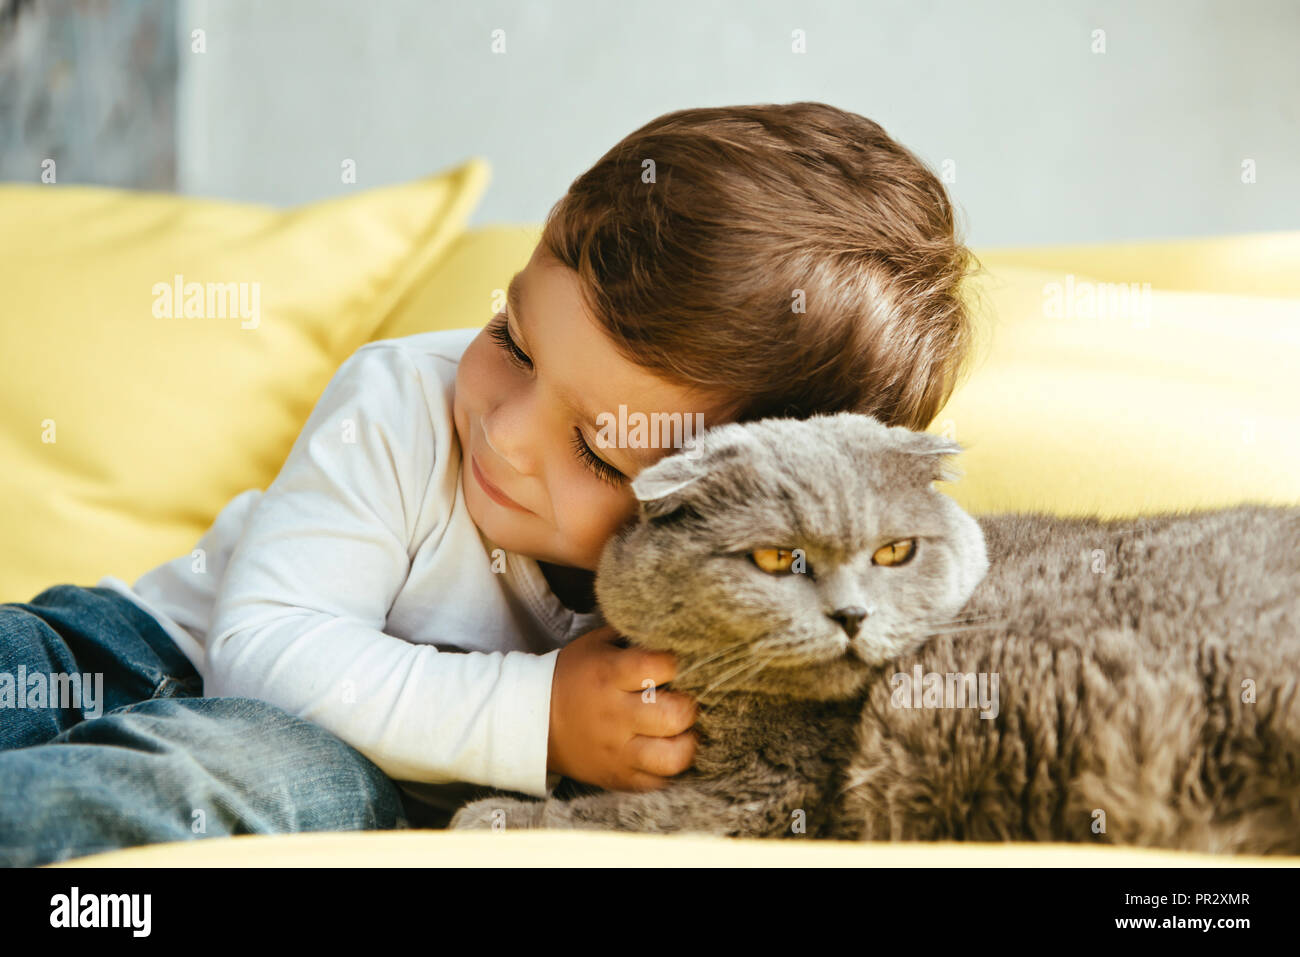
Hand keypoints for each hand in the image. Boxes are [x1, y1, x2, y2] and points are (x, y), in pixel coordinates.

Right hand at [547, 623, 698, 791]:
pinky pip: (661, 781)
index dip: (680, 662)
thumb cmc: (576, 676)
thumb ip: (636, 636)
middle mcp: (615, 715)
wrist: (536, 723)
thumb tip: (678, 629)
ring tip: (681, 731)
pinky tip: (666, 749)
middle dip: (690, 705)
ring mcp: (618, 752)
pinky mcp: (619, 779)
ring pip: (674, 757)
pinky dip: (671, 767)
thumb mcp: (598, 645)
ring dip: (687, 743)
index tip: (679, 664)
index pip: (662, 666)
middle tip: (685, 701)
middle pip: (676, 715)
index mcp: (609, 675)